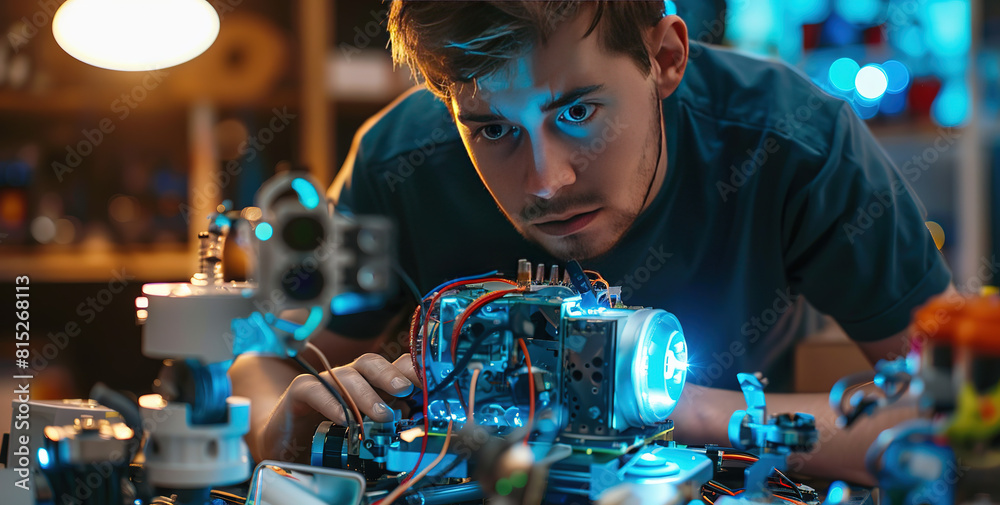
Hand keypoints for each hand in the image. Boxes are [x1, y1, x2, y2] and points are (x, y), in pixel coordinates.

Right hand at [254, 353, 419, 462]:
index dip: (412, 371)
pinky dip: (331, 403)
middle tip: (404, 391)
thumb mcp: (366, 428)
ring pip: (347, 376)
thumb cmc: (332, 431)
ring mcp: (326, 382)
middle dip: (390, 374)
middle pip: (371, 363)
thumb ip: (390, 421)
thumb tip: (417, 422)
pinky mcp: (301, 392)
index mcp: (371, 383)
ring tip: (381, 416)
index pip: (393, 367)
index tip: (430, 383)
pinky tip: (344, 420)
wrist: (289, 438)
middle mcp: (350, 377)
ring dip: (366, 395)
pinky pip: (315, 390)